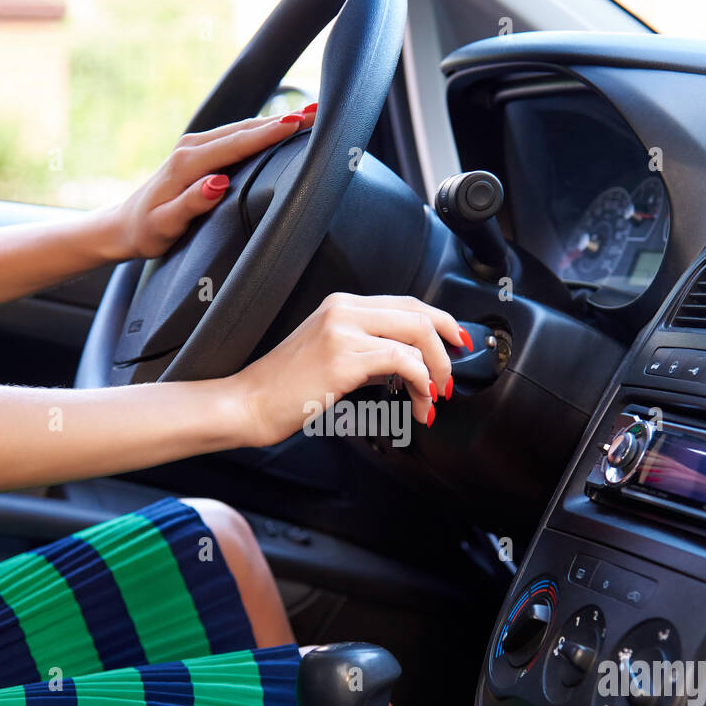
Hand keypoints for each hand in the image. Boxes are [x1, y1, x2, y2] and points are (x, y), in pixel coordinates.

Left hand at [104, 107, 316, 260]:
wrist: (123, 225)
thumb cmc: (146, 231)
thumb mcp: (166, 225)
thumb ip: (191, 203)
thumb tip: (218, 182)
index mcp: (189, 163)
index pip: (238, 143)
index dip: (270, 133)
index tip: (300, 123)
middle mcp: (193, 147)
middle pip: (245, 129)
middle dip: (283, 121)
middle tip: (319, 114)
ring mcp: (195, 146)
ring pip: (243, 129)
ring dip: (275, 122)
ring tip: (309, 116)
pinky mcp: (199, 151)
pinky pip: (236, 135)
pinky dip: (261, 130)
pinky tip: (280, 128)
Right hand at [231, 293, 470, 447]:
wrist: (248, 403)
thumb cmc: (284, 388)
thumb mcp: (332, 359)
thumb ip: (371, 355)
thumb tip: (409, 366)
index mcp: (341, 306)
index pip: (407, 303)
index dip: (441, 321)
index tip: (457, 342)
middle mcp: (343, 310)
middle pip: (418, 314)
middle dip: (446, 348)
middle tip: (450, 379)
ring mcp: (342, 331)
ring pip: (415, 336)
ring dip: (434, 373)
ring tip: (431, 399)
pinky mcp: (342, 358)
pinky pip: (401, 362)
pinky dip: (420, 382)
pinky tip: (418, 401)